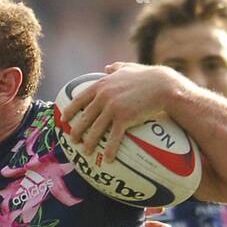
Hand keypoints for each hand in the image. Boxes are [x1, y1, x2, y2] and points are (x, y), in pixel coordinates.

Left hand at [58, 63, 179, 162]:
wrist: (162, 85)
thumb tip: (107, 67)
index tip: (63, 120)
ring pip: (96, 129)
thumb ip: (115, 68)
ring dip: (89, 143)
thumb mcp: (128, 68)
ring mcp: (113, 108)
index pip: (79, 99)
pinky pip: (113, 137)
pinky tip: (107, 158)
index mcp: (102, 85)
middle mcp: (104, 97)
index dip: (70, 111)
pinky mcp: (124, 118)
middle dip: (76, 130)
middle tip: (72, 140)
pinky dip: (109, 149)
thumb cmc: (147, 76)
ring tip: (86, 152)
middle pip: (85, 117)